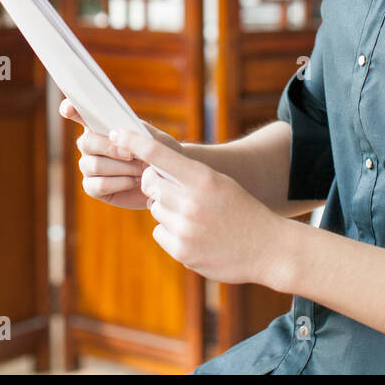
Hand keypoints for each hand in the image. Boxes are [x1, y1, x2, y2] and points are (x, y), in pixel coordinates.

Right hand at [59, 98, 184, 210]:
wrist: (167, 180)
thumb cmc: (158, 153)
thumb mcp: (152, 137)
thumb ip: (135, 132)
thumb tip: (114, 133)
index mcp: (100, 126)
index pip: (79, 113)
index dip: (71, 109)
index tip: (68, 109)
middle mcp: (90, 145)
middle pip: (86, 143)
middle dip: (111, 148)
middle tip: (133, 155)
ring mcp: (89, 166)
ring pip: (93, 165)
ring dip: (121, 168)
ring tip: (140, 169)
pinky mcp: (93, 188)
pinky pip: (97, 185)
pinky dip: (119, 183)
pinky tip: (133, 181)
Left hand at [113, 128, 286, 287]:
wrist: (268, 248)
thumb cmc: (241, 209)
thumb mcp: (219, 183)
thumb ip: (188, 176)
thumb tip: (151, 172)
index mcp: (202, 178)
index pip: (159, 155)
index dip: (134, 142)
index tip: (116, 133)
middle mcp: (191, 202)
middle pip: (150, 184)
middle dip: (156, 185)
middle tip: (174, 190)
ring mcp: (186, 229)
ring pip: (155, 210)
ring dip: (168, 211)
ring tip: (196, 217)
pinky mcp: (182, 251)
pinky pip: (160, 233)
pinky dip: (171, 233)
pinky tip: (196, 235)